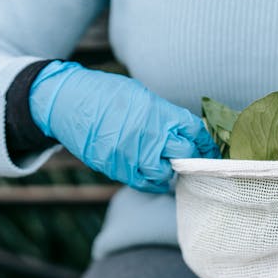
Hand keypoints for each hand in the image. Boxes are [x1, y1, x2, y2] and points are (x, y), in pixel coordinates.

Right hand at [30, 61, 219, 192]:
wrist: (69, 103)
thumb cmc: (106, 94)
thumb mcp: (142, 97)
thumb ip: (164, 116)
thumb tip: (183, 132)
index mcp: (159, 114)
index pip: (195, 133)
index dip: (205, 144)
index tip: (208, 149)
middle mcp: (149, 136)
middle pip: (184, 156)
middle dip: (191, 159)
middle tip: (193, 161)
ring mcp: (132, 155)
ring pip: (165, 175)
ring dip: (171, 174)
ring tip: (171, 169)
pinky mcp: (117, 168)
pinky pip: (142, 182)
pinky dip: (152, 181)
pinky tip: (154, 175)